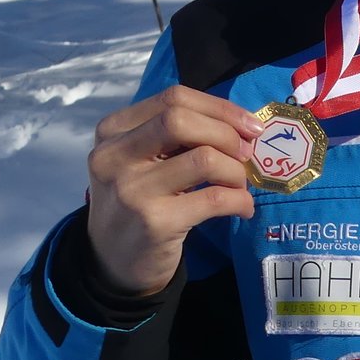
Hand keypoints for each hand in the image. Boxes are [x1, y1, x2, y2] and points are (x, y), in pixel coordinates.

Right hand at [84, 86, 263, 295]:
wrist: (111, 261)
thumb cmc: (138, 200)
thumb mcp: (140, 160)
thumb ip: (176, 136)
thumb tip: (240, 125)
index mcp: (112, 131)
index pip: (173, 98)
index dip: (219, 107)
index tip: (248, 125)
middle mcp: (114, 156)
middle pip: (181, 120)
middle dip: (226, 133)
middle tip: (245, 153)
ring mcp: (132, 190)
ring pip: (204, 158)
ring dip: (235, 171)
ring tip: (239, 185)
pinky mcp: (154, 222)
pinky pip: (214, 199)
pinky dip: (239, 200)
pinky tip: (242, 207)